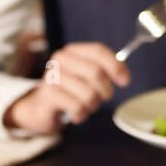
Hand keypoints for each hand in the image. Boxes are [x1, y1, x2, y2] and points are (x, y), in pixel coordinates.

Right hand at [2, 42, 130, 133]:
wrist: (41, 107)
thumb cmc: (70, 91)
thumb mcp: (87, 77)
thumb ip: (106, 71)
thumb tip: (124, 77)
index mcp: (73, 51)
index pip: (99, 51)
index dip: (116, 66)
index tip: (125, 81)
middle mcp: (61, 59)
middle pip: (95, 73)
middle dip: (105, 90)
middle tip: (102, 98)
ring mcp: (53, 76)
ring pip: (88, 93)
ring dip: (92, 105)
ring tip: (85, 106)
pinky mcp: (48, 95)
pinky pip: (77, 107)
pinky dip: (82, 114)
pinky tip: (76, 114)